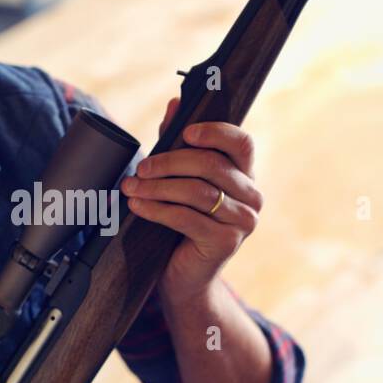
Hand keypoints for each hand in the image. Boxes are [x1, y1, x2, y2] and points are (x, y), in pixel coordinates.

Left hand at [120, 98, 263, 304]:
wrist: (185, 279)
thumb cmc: (182, 226)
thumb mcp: (180, 181)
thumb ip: (179, 145)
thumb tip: (175, 103)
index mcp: (245, 176)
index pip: (241, 143)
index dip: (214, 132)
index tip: (183, 134)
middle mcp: (252, 198)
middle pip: (212, 165)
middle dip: (169, 162)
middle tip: (140, 167)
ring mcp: (243, 222)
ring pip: (198, 192)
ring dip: (158, 186)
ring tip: (131, 186)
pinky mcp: (225, 243)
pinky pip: (186, 218)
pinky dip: (156, 209)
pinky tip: (137, 205)